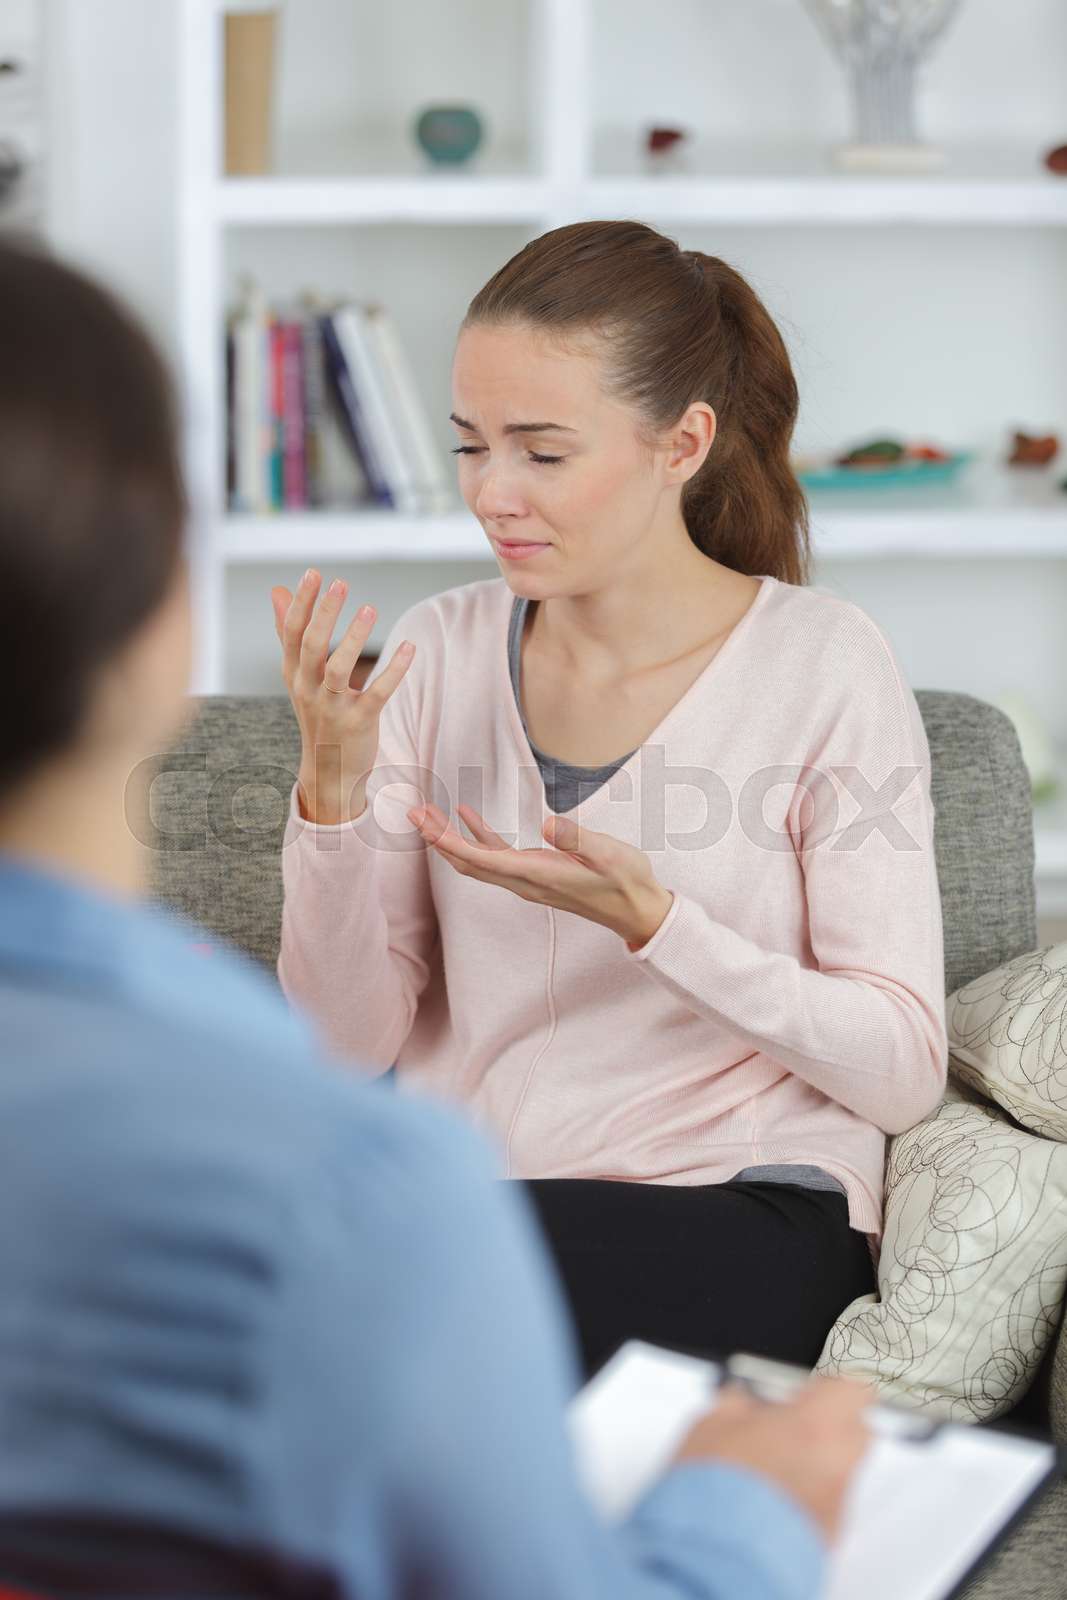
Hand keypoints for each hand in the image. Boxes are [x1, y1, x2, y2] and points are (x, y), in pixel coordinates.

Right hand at [270, 570, 414, 824]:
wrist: (330, 771)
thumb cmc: (318, 714)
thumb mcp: (299, 675)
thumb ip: (289, 634)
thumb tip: (276, 591)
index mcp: (293, 674)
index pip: (292, 633)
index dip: (301, 603)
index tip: (314, 573)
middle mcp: (308, 690)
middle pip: (311, 646)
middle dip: (325, 613)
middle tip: (341, 583)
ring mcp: (332, 708)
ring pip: (339, 669)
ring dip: (354, 638)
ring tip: (370, 608)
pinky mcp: (359, 723)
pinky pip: (377, 693)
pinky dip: (394, 670)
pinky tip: (409, 648)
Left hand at [407, 800, 673, 948]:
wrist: (636, 910)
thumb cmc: (626, 880)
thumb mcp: (611, 854)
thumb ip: (580, 838)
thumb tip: (549, 824)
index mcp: (536, 874)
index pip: (480, 859)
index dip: (447, 841)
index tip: (423, 822)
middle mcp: (524, 881)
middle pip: (468, 862)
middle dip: (437, 839)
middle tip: (412, 811)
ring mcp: (528, 880)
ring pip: (477, 861)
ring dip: (451, 838)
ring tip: (429, 811)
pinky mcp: (535, 874)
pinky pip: (496, 857)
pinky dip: (477, 837)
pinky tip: (468, 816)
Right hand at [672, 1374, 874, 1546]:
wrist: (718, 1560)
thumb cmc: (716, 1492)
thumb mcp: (711, 1426)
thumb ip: (737, 1405)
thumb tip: (741, 1400)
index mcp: (815, 1426)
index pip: (853, 1389)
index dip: (829, 1386)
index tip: (805, 1390)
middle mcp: (836, 1464)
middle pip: (856, 1431)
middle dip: (829, 1425)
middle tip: (791, 1426)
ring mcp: (835, 1505)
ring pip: (840, 1471)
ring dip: (815, 1464)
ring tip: (771, 1470)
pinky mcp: (827, 1539)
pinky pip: (826, 1505)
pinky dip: (807, 1499)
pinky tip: (770, 1501)